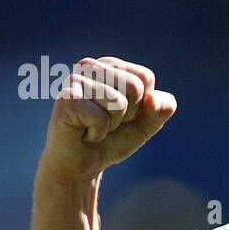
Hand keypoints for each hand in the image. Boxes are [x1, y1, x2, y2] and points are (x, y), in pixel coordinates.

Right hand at [38, 56, 176, 186]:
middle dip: (127, 114)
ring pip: (118, 102)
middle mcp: (91, 66)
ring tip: (93, 126)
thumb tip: (153, 98)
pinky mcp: (66, 99)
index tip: (121, 113)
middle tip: (106, 122)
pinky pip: (100, 118)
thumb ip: (162, 108)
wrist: (83, 164)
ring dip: (111, 124)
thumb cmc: (112, 138)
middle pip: (134, 87)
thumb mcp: (146, 123)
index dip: (141, 104)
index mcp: (111, 65)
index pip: (145, 77)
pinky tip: (83, 132)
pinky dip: (97, 133)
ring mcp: (75, 81)